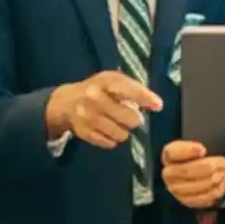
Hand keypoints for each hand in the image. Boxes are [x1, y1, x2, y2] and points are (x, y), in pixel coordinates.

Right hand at [45, 70, 162, 149]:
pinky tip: (108, 131)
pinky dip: (112, 139)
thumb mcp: (111, 81)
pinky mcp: (83, 132)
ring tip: (118, 124)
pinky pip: (108, 142)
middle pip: (128, 117)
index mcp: (105, 81)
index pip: (128, 89)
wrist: (65, 102)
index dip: (145, 98)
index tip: (158, 106)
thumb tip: (154, 103)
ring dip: (124, 131)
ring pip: (120, 133)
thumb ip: (131, 88)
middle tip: (131, 118)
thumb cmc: (96, 89)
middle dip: (134, 119)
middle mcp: (94, 97)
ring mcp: (87, 116)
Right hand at [161, 141, 224, 208]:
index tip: (203, 149)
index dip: (189, 151)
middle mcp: (169, 173)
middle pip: (186, 171)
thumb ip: (202, 144)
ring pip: (195, 186)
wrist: (201, 170)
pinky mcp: (186, 201)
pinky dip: (214, 191)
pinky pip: (201, 198)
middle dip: (208, 167)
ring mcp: (175, 189)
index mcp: (169, 155)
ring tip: (223, 173)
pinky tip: (220, 183)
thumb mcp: (200, 144)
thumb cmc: (201, 156)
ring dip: (213, 180)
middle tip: (222, 162)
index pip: (172, 152)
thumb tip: (205, 151)